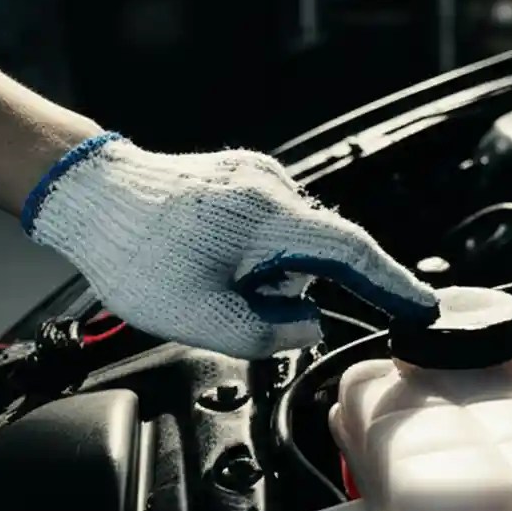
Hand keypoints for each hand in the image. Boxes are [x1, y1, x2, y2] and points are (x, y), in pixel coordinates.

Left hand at [21, 133, 437, 357]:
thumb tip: (307, 325)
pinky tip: (207, 263)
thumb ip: (269, 334)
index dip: (393, 284)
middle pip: (315, 253)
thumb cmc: (136, 252)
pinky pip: (265, 225)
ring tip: (205, 280)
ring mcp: (253, 177)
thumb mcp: (203, 317)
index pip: (355, 254)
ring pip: (287, 242)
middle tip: (233, 306)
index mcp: (272, 219)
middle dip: (288, 290)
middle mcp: (272, 187)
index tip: (423, 305)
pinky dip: (251, 253)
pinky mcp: (235, 177)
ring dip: (264, 272)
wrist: (88, 196)